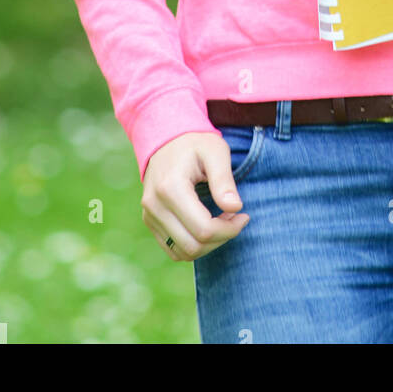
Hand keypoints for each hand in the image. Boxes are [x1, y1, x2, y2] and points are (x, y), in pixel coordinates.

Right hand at [141, 132, 249, 260]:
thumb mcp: (215, 151)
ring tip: (222, 223)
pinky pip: (173, 249)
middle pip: (193, 246)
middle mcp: (155, 205)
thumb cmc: (195, 142)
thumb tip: (235, 207)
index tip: (243, 215)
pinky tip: (207, 227)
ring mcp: (149, 215)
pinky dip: (193, 245)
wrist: (166, 138)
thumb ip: (224, 180)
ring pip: (182, 253)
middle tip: (235, 219)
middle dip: (221, 239)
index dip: (229, 229)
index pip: (203, 229)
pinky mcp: (149, 221)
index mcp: (171, 188)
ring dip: (208, 246)